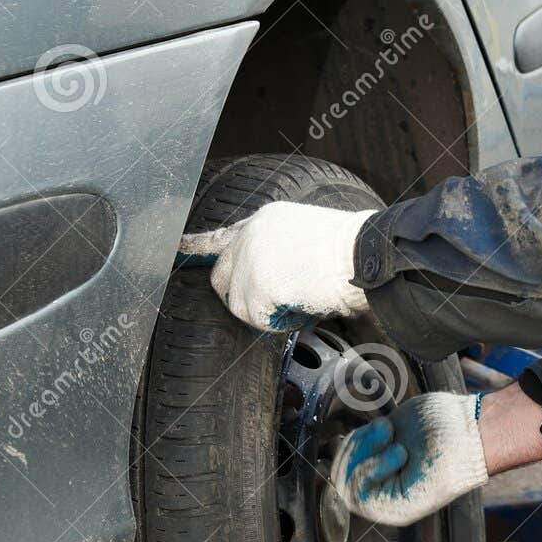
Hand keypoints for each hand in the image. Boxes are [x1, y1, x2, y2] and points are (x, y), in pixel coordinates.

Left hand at [178, 201, 374, 330]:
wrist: (364, 255)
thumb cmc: (353, 251)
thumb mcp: (308, 237)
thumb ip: (280, 251)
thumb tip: (274, 282)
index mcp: (266, 220)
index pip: (221, 236)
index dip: (197, 245)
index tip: (177, 247)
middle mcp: (250, 236)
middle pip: (221, 278)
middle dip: (243, 297)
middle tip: (277, 300)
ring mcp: (250, 262)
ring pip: (238, 305)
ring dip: (267, 311)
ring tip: (302, 297)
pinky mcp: (256, 287)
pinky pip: (259, 320)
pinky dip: (281, 321)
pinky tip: (304, 304)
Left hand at [330, 392, 488, 526]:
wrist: (468, 428)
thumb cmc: (452, 459)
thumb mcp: (420, 487)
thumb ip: (382, 496)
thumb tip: (348, 495)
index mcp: (391, 506)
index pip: (353, 495)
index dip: (367, 471)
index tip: (399, 452)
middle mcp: (382, 488)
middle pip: (343, 476)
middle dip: (362, 452)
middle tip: (391, 438)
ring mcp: (379, 463)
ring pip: (344, 457)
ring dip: (364, 440)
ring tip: (389, 430)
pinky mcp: (379, 443)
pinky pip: (353, 441)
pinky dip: (365, 431)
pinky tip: (387, 426)